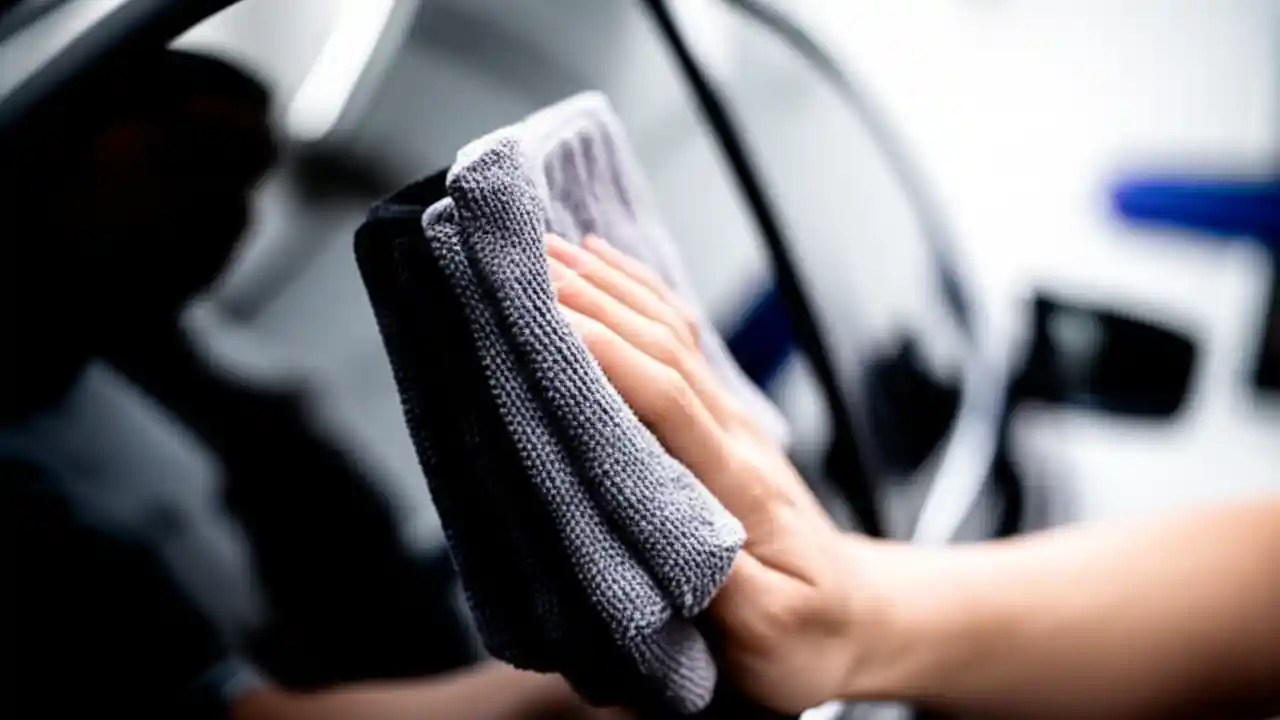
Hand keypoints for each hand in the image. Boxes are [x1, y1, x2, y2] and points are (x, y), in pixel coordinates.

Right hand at [546, 235, 874, 712]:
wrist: (860, 621)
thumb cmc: (807, 641)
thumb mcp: (769, 637)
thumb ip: (719, 583)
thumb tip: (659, 530)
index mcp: (738, 489)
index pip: (665, 400)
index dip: (603, 353)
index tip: (540, 315)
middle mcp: (733, 439)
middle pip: (660, 346)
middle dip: (587, 298)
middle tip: (516, 259)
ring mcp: (729, 425)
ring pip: (668, 333)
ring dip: (606, 284)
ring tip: (541, 245)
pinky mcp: (720, 424)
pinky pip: (679, 341)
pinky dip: (637, 292)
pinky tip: (601, 262)